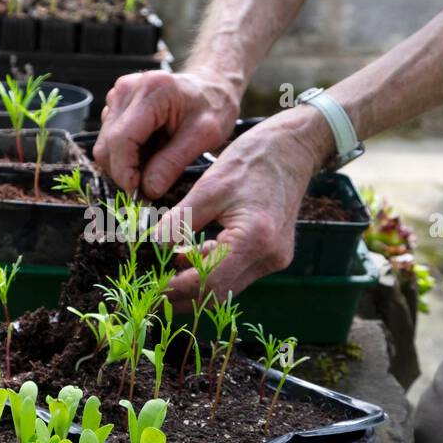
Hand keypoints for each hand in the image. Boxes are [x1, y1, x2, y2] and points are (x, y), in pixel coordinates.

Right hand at [94, 68, 239, 199]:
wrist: (212, 87)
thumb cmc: (213, 107)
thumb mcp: (204, 136)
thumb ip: (173, 163)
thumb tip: (148, 190)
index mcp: (151, 91)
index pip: (121, 139)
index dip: (124, 172)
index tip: (137, 193)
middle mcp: (128, 89)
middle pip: (107, 145)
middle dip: (123, 172)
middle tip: (147, 187)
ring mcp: (119, 95)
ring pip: (105, 145)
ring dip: (124, 164)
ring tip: (155, 163)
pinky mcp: (116, 103)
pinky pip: (110, 139)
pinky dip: (126, 154)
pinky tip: (149, 150)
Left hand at [159, 106, 334, 307]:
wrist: (293, 148)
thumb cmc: (253, 160)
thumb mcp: (209, 187)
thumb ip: (180, 221)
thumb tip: (152, 245)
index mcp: (254, 239)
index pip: (208, 282)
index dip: (175, 289)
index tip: (149, 290)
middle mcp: (269, 257)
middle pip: (218, 292)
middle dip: (182, 294)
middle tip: (151, 290)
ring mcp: (274, 259)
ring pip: (227, 286)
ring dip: (195, 281)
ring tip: (164, 267)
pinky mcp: (272, 254)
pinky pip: (236, 272)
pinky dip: (211, 268)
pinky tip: (189, 253)